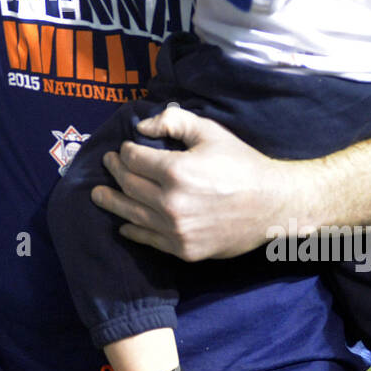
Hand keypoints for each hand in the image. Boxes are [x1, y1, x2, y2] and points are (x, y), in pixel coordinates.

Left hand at [91, 106, 286, 258]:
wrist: (272, 205)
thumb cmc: (242, 164)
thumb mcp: (210, 132)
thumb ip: (173, 121)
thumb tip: (141, 127)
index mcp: (176, 171)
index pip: (134, 160)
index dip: (125, 152)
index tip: (124, 149)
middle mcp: (171, 203)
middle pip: (128, 186)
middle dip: (115, 172)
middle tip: (108, 165)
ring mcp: (176, 230)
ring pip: (131, 214)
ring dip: (111, 202)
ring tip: (98, 195)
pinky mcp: (184, 249)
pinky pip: (149, 239)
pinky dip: (132, 230)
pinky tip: (124, 224)